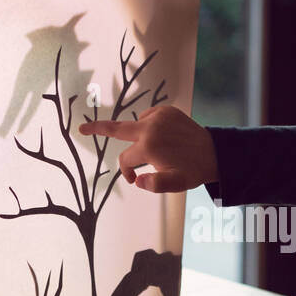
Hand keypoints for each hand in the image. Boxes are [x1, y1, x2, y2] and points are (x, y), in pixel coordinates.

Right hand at [77, 105, 218, 192]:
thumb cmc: (192, 171)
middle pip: (116, 128)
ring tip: (156, 148)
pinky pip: (149, 117)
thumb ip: (154, 185)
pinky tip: (161, 136)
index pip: (125, 160)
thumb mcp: (175, 184)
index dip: (127, 171)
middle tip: (81, 128)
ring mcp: (158, 116)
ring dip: (138, 137)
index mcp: (149, 147)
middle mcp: (150, 128)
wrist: (214, 152)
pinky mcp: (166, 110)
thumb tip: (137, 180)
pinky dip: (149, 126)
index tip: (134, 179)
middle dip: (97, 128)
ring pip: (135, 126)